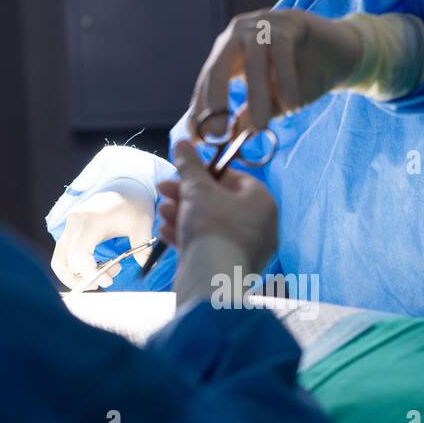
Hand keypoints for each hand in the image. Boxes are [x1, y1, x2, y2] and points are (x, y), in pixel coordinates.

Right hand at [50, 184, 155, 288]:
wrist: (125, 185)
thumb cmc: (133, 203)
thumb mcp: (142, 224)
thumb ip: (143, 248)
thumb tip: (146, 266)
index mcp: (90, 221)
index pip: (79, 254)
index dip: (91, 273)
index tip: (109, 281)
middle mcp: (74, 223)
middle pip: (67, 261)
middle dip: (86, 277)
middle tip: (108, 278)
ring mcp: (69, 226)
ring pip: (60, 260)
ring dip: (75, 275)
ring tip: (101, 274)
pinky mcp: (70, 230)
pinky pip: (63, 255)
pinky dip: (75, 267)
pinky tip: (96, 266)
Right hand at [158, 141, 277, 276]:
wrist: (211, 280)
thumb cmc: (211, 226)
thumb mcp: (197, 188)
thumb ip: (189, 164)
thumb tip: (183, 142)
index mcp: (261, 201)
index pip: (233, 177)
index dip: (204, 173)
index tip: (182, 172)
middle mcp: (260, 225)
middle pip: (219, 201)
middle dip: (187, 195)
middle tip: (164, 190)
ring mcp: (247, 249)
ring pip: (211, 224)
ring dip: (183, 214)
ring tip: (162, 211)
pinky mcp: (230, 267)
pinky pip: (209, 244)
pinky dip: (188, 236)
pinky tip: (165, 231)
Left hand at [188, 8, 362, 132]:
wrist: (342, 55)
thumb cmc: (303, 79)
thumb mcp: (274, 102)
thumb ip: (253, 114)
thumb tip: (231, 138)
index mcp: (228, 54)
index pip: (207, 84)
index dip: (201, 112)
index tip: (202, 141)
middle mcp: (239, 35)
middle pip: (217, 68)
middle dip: (216, 102)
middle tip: (219, 135)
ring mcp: (263, 25)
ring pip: (253, 63)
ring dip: (256, 98)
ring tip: (262, 127)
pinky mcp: (289, 22)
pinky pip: (281, 54)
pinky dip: (285, 83)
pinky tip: (293, 106)